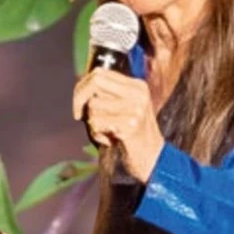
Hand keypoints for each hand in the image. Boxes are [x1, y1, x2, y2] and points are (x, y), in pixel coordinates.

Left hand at [73, 68, 164, 182]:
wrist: (154, 161)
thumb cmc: (133, 135)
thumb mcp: (125, 108)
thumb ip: (108, 94)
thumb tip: (80, 85)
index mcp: (137, 86)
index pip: (100, 73)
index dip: (83, 85)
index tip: (78, 101)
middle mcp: (138, 93)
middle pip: (96, 82)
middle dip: (80, 98)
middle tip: (78, 115)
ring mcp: (136, 108)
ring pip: (94, 104)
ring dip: (92, 121)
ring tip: (105, 132)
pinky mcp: (130, 125)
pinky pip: (97, 122)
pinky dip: (96, 133)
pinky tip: (108, 140)